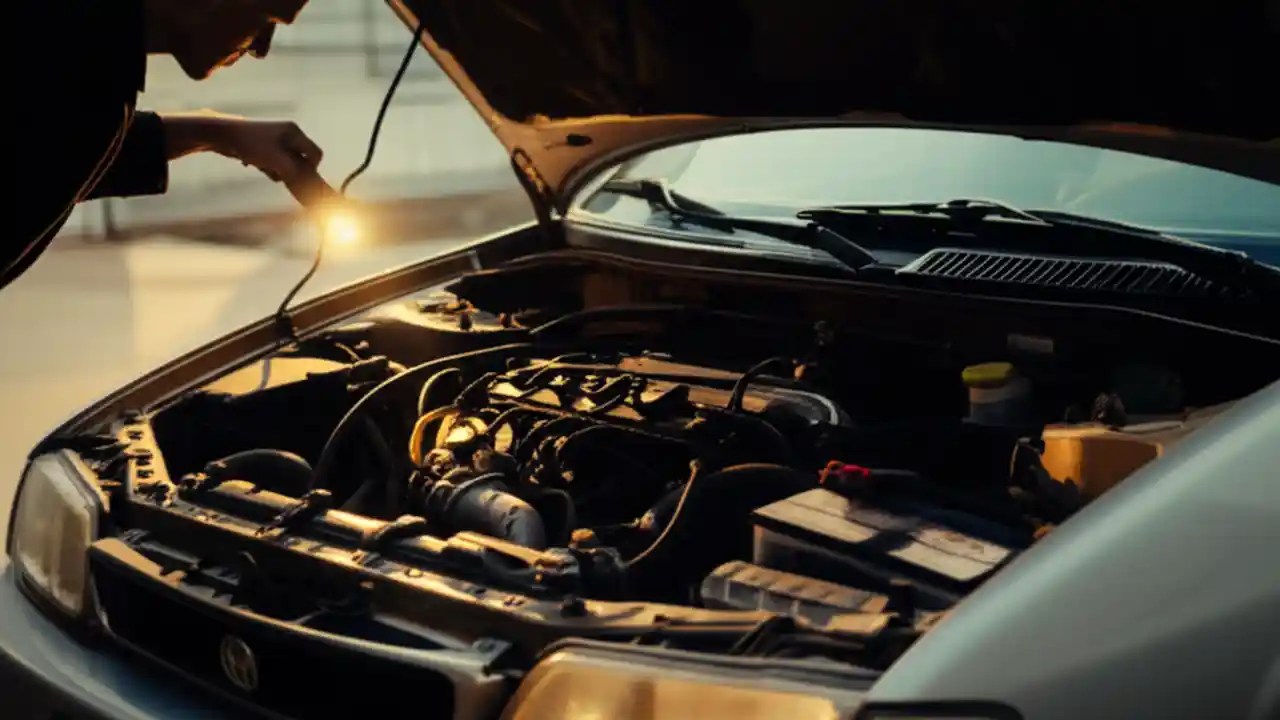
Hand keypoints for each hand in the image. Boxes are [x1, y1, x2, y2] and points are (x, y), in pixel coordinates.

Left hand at [161, 111, 323, 185]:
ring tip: (261, 166)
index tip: (296, 175)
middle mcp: (288, 133)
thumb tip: (308, 184)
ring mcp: (276, 138)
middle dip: (290, 170)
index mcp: (295, 132)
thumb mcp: (277, 161)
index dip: (310, 168)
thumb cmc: (251, 144)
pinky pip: (275, 162)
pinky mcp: (265, 145)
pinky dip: (267, 167)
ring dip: (276, 170)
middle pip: (301, 160)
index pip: (315, 154)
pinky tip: (253, 162)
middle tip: (275, 171)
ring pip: (287, 163)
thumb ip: (295, 172)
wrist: (221, 134)